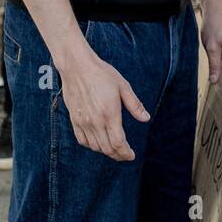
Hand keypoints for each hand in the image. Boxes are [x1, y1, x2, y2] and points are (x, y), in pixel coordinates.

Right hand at [59, 45, 149, 160]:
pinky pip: (82, 140)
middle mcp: (95, 121)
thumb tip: (146, 118)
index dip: (126, 153)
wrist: (77, 66)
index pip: (118, 143)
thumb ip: (135, 105)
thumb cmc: (102, 74)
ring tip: (115, 149)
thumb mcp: (123, 86)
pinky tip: (98, 143)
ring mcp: (83, 122)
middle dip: (118, 155)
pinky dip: (92, 146)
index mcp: (110, 114)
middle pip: (107, 148)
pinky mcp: (74, 120)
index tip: (132, 155)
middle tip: (126, 155)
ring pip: (95, 146)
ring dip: (106, 151)